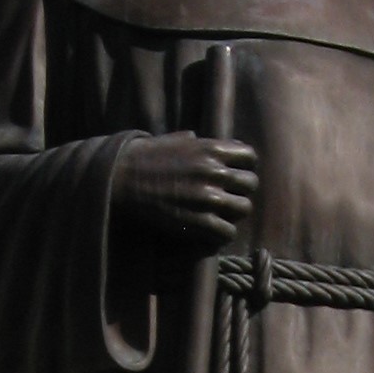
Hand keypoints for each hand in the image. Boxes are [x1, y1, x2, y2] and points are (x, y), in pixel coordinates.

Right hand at [114, 132, 258, 254]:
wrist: (123, 179)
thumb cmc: (145, 157)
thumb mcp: (173, 140)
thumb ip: (194, 141)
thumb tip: (202, 139)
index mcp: (210, 148)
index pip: (249, 157)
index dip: (246, 167)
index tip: (236, 175)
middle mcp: (214, 171)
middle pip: (250, 184)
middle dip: (241, 191)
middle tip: (229, 198)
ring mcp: (207, 198)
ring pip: (243, 209)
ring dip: (234, 213)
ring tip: (222, 215)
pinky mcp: (197, 221)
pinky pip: (227, 231)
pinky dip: (222, 233)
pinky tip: (212, 232)